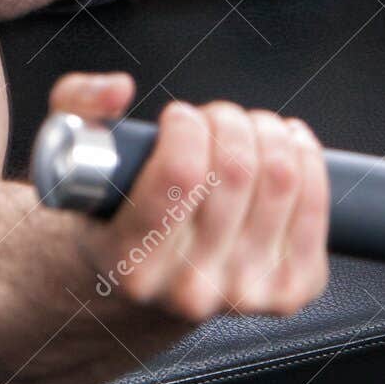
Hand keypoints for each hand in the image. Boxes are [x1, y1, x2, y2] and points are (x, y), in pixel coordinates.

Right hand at [48, 73, 329, 321]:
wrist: (140, 286)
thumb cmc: (113, 217)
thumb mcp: (67, 159)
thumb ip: (77, 105)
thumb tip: (117, 89)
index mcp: (131, 263)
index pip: (181, 175)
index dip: (187, 127)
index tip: (179, 116)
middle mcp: (189, 289)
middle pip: (236, 170)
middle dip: (228, 120)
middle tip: (213, 119)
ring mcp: (244, 294)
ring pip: (281, 178)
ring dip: (267, 132)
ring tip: (245, 130)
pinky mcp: (288, 291)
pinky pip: (317, 204)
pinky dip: (305, 157)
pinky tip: (284, 146)